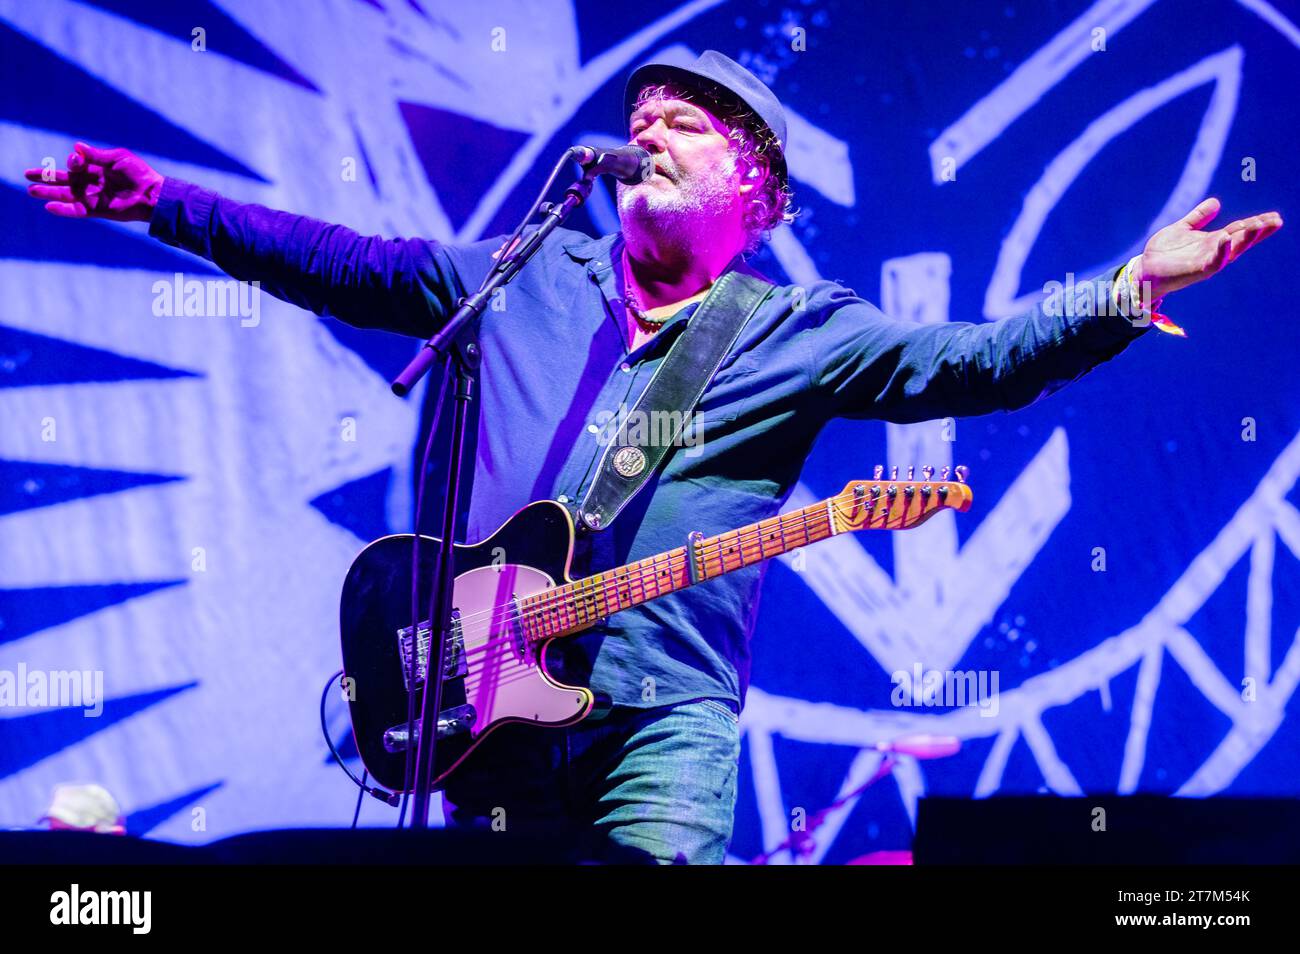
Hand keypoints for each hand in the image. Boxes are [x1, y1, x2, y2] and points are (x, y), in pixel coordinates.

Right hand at [24, 142, 163, 221]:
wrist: (153, 195)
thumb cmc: (139, 174)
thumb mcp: (118, 158)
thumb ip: (97, 155)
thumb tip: (76, 148)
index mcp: (96, 168)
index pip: (75, 164)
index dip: (72, 162)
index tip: (76, 161)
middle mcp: (91, 182)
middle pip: (64, 179)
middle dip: (47, 177)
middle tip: (28, 175)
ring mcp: (92, 196)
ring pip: (65, 194)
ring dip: (49, 193)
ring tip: (31, 191)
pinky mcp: (96, 210)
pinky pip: (76, 210)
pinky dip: (63, 209)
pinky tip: (49, 207)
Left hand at [1135, 197, 1282, 301]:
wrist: (1145, 270)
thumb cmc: (1165, 252)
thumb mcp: (1184, 228)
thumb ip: (1199, 217)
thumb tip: (1216, 202)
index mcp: (1213, 241)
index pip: (1239, 230)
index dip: (1257, 223)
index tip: (1274, 216)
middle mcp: (1214, 251)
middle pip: (1241, 239)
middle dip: (1258, 230)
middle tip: (1276, 220)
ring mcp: (1206, 261)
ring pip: (1231, 250)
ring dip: (1245, 239)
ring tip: (1258, 226)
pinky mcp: (1195, 270)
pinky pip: (1212, 262)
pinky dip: (1221, 251)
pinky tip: (1226, 239)